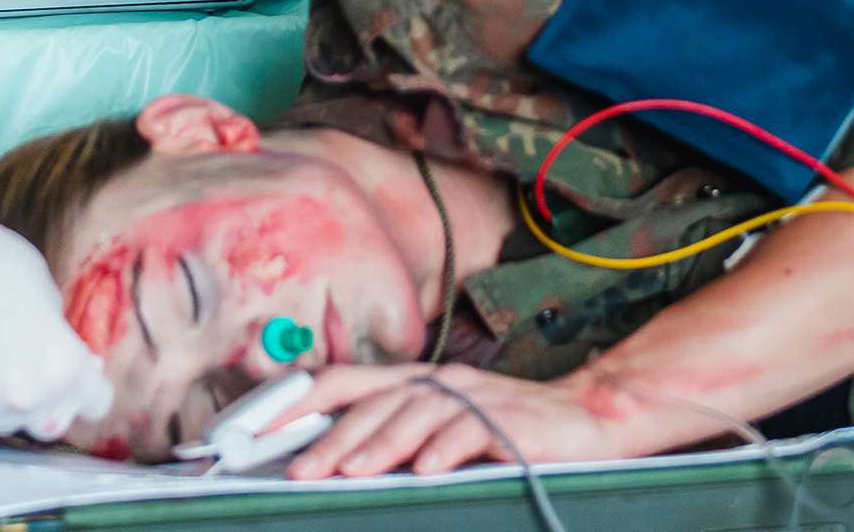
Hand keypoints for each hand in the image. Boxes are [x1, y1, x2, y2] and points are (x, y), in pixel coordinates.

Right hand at [0, 182, 113, 441]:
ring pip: (5, 423)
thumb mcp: (44, 289)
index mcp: (61, 368)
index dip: (89, 387)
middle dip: (51, 403)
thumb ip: (55, 330)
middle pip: (51, 424)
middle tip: (38, 371)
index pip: (96, 404)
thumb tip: (57, 343)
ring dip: (7, 403)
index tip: (82, 373)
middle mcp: (24, 399)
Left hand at [283, 364, 635, 478]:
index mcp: (419, 381)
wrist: (592, 415)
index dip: (302, 400)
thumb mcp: (447, 426)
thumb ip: (400, 435)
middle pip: (376, 402)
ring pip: (416, 415)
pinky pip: (471, 432)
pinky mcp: (511, 420)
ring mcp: (476, 398)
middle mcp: (441, 383)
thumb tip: (336, 461)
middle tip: (301, 470)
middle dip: (334, 437)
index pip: (347, 381)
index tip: (261, 429)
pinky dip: (445, 449)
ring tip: (351, 472)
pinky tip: (424, 470)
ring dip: (380, 444)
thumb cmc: (512, 427)